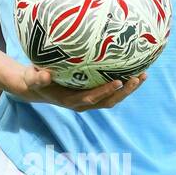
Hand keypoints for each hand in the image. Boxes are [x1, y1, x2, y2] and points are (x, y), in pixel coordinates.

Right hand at [11, 64, 146, 110]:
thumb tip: (45, 75)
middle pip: (108, 101)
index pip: (91, 98)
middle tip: (138, 77)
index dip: (105, 92)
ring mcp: (90, 99)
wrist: (35, 86)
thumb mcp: (32, 78)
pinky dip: (124, 84)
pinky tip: (134, 71)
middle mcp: (83, 103)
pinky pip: (111, 91)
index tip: (118, 81)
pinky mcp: (93, 93)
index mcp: (70, 101)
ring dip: (128, 89)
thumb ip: (37, 77)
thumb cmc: (34, 80)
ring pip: (113, 98)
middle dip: (124, 91)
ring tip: (143, 75)